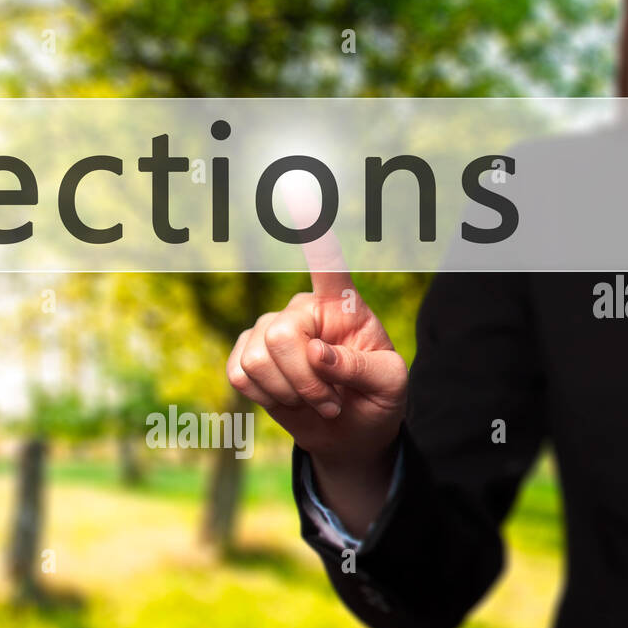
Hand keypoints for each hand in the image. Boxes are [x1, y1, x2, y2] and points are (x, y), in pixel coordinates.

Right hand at [226, 225, 407, 471]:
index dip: (312, 233)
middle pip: (281, 334)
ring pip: (258, 358)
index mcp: (342, 305)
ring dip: (288, 392)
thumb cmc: (376, 399)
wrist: (348, 434)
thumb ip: (360, 366)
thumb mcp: (389, 384)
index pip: (327, 265)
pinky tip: (286, 399)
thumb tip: (317, 354)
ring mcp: (270, 330)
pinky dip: (265, 397)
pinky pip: (239, 374)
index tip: (298, 193)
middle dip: (304, 379)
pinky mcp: (247, 356)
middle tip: (330, 400)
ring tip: (313, 400)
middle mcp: (302, 309)